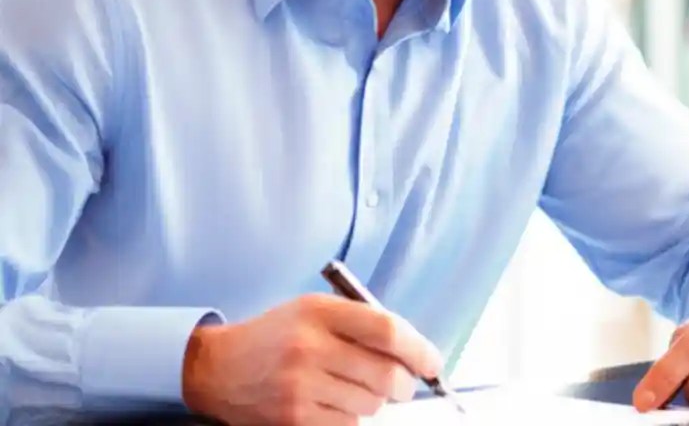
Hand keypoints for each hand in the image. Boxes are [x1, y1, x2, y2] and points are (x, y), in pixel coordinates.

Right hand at [182, 294, 441, 425]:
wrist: (217, 368)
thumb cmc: (277, 336)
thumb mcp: (315, 311)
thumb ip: (362, 324)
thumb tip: (415, 355)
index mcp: (319, 312)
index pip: (387, 331)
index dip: (420, 350)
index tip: (433, 364)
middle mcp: (309, 347)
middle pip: (386, 374)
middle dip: (404, 384)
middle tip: (401, 385)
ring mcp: (299, 387)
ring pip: (371, 403)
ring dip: (372, 400)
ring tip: (346, 387)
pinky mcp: (293, 419)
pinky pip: (349, 424)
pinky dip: (349, 417)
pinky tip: (328, 403)